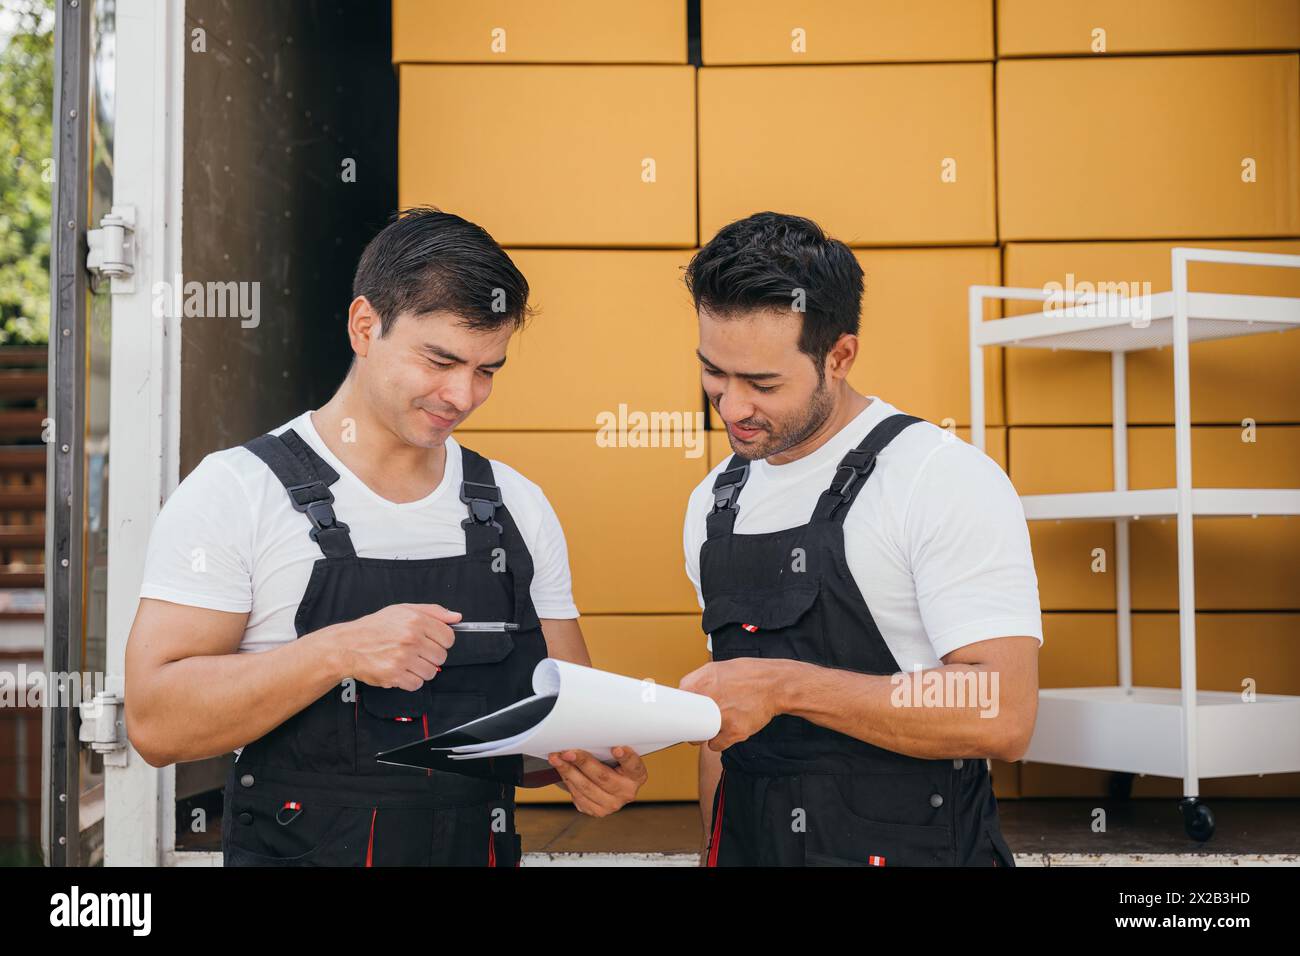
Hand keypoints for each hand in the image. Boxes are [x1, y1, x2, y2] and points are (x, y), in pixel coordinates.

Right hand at [329, 603, 460, 690]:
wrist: (348, 645)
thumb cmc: (374, 627)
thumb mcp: (403, 610)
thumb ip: (433, 612)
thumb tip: (456, 617)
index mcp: (416, 621)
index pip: (449, 637)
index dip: (442, 641)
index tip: (433, 642)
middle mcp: (411, 639)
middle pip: (441, 656)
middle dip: (431, 656)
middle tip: (416, 652)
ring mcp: (403, 658)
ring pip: (431, 672)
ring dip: (421, 669)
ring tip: (407, 661)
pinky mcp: (395, 675)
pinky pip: (416, 684)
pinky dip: (410, 681)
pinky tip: (400, 670)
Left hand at [547, 746, 646, 816]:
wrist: (607, 785)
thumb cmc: (611, 763)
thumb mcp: (614, 755)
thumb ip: (607, 749)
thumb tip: (585, 736)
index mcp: (637, 775)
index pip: (633, 765)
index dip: (626, 757)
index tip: (616, 748)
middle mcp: (627, 792)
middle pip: (603, 776)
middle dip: (583, 762)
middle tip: (568, 752)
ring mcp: (612, 804)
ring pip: (586, 787)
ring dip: (568, 771)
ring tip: (556, 758)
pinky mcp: (598, 811)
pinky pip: (579, 796)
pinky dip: (568, 781)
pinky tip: (562, 770)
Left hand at [680, 658, 785, 750]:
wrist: (776, 685)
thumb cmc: (749, 674)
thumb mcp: (719, 667)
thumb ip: (700, 678)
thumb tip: (685, 692)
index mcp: (702, 680)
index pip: (677, 700)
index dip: (678, 709)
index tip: (680, 713)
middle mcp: (709, 698)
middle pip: (685, 722)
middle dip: (689, 725)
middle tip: (695, 722)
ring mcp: (721, 717)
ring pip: (699, 737)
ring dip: (702, 735)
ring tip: (712, 727)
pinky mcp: (734, 731)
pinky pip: (715, 745)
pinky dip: (718, 742)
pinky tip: (725, 733)